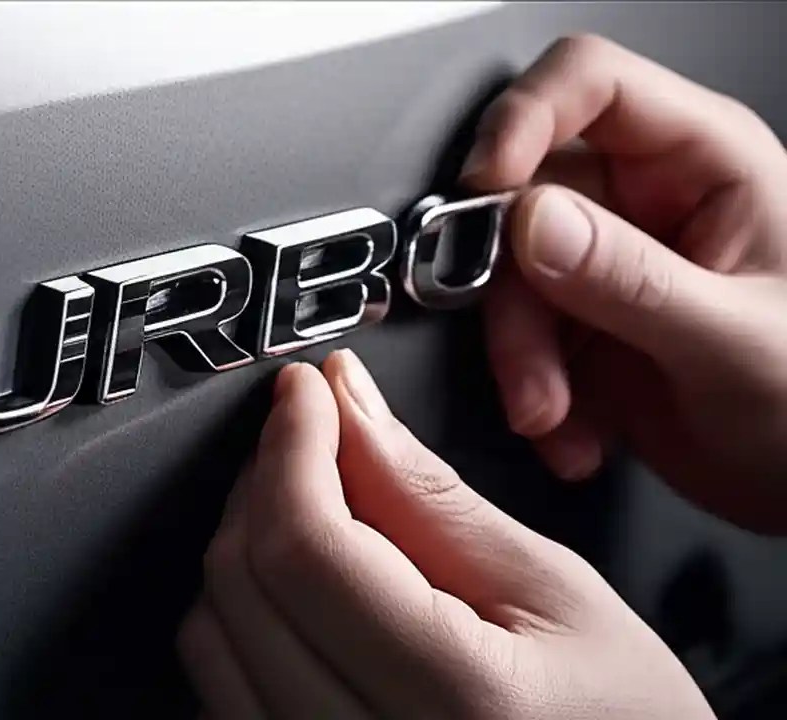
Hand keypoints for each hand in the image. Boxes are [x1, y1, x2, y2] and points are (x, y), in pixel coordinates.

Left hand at [177, 353, 713, 718]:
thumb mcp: (555, 590)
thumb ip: (433, 498)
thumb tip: (348, 403)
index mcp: (455, 701)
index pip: (307, 547)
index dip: (293, 447)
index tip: (306, 393)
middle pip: (242, 584)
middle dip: (266, 482)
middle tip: (314, 438)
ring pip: (208, 635)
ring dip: (245, 546)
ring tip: (314, 511)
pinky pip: (216, 689)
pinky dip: (241, 618)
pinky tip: (301, 590)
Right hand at [462, 35, 786, 532]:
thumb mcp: (733, 341)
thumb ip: (630, 279)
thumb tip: (531, 221)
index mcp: (704, 163)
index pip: (589, 85)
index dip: (523, 120)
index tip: (485, 188)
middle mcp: (648, 200)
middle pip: (524, 199)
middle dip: (515, 294)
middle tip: (531, 365)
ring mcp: (610, 264)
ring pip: (510, 280)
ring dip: (521, 361)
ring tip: (557, 418)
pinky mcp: (583, 324)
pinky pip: (517, 338)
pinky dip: (531, 394)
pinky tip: (578, 433)